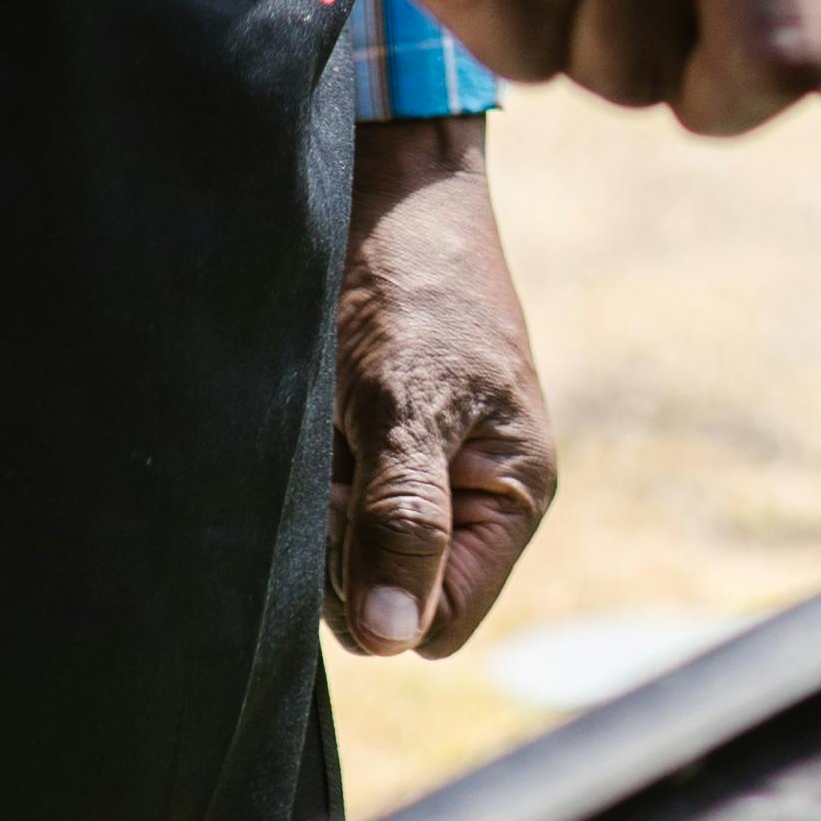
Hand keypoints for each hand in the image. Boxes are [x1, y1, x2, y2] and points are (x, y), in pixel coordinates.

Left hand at [332, 116, 554, 658]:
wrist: (386, 183)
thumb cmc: (411, 283)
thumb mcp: (404, 402)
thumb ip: (403, 520)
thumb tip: (392, 638)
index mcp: (510, 497)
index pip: (437, 622)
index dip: (377, 589)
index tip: (350, 507)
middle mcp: (471, 499)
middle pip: (385, 597)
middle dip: (341, 544)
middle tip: (334, 451)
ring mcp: (422, 475)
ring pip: (348, 554)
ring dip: (320, 505)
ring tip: (328, 419)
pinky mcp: (376, 446)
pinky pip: (331, 505)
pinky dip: (310, 473)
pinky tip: (316, 416)